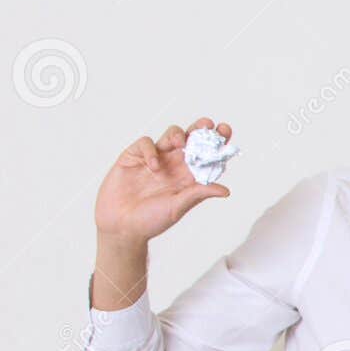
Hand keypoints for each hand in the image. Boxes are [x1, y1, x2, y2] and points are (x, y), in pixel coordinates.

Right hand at [95, 118, 231, 244]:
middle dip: (200, 129)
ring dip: (178, 134)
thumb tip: (226, 190)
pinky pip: (145, 143)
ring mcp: (154, 159)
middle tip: (208, 124)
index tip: (225, 130)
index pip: (206, 156)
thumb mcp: (178, 207)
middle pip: (190, 140)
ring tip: (181, 143)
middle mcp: (174, 165)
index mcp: (188, 177)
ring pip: (170, 136)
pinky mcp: (133, 157)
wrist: (122, 226)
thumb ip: (198, 194)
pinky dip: (151, 150)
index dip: (216, 143)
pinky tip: (154, 166)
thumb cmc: (151, 220)